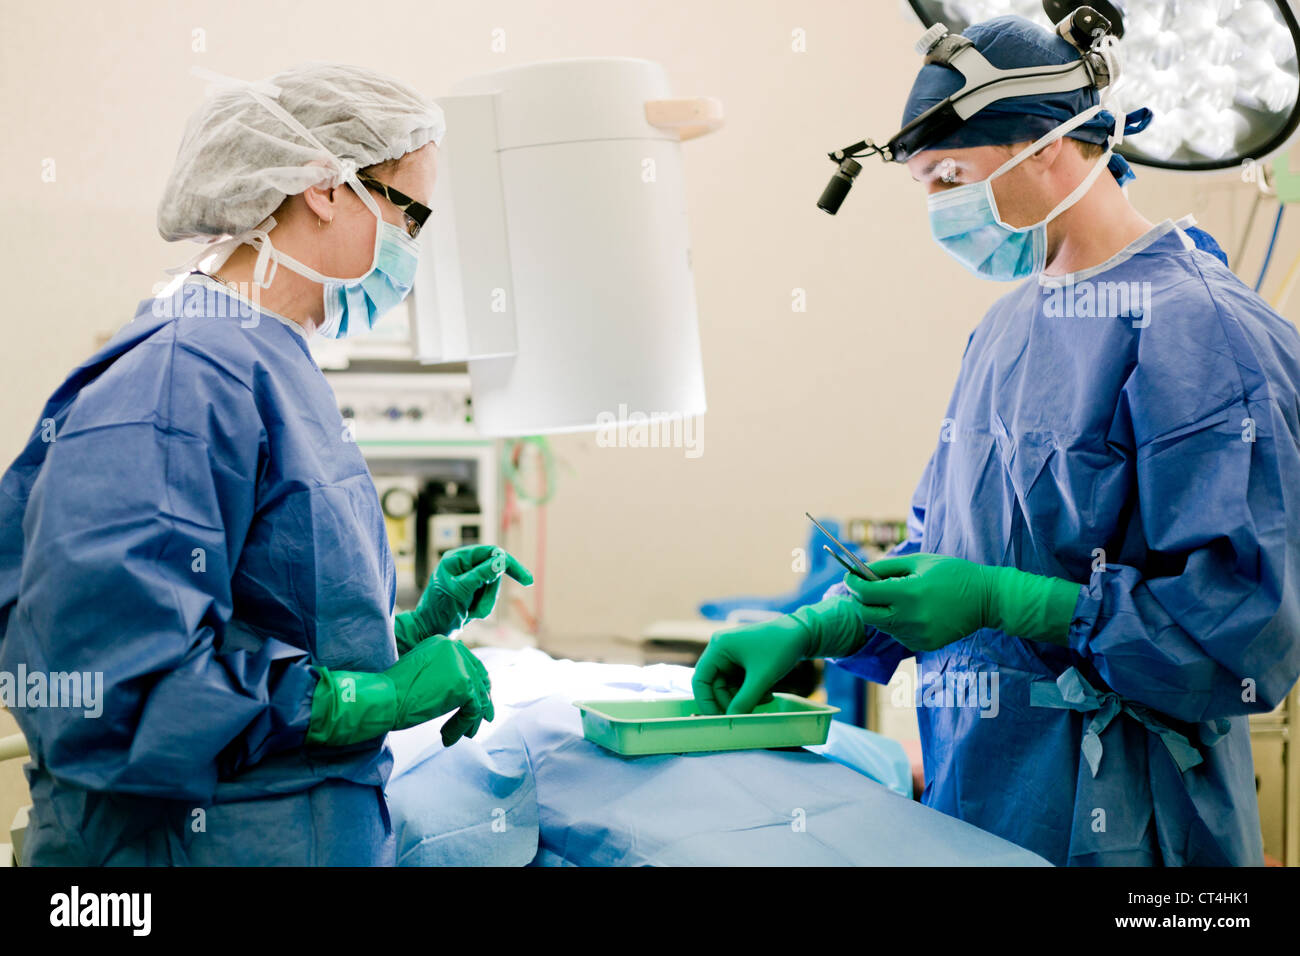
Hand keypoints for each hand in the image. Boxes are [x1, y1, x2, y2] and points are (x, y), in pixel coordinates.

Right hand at [307, 634, 494, 747]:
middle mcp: (455, 649)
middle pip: (480, 677)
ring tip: (463, 735)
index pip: (469, 663)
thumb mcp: (421, 673)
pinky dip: (462, 726)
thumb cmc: (392, 692)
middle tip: (484, 719)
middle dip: (483, 701)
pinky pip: (473, 710)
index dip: (477, 684)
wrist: (384, 698)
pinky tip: (446, 737)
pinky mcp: (464, 685)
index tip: (478, 702)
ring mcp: (461, 667)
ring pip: (478, 697)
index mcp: (443, 643)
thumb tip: (464, 691)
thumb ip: (441, 674)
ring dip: (470, 719)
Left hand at [396, 545, 532, 652]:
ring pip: (493, 587)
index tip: (527, 580)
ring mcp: (468, 578)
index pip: (491, 552)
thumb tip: (500, 561)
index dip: (510, 564)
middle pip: (495, 572)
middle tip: (479, 609)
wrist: (428, 631)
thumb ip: (481, 575)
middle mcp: (463, 565)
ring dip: (486, 603)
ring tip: (471, 613)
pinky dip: (483, 607)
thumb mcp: (460, 591)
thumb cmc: (438, 610)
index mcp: (457, 558)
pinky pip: (488, 597)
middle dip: (490, 593)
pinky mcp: (471, 591)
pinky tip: (470, 614)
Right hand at [692, 597, 871, 715]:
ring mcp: (732, 655)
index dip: (706, 702)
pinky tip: (767, 694)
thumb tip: (731, 720)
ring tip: (765, 699)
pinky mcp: (742, 660)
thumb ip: (744, 701)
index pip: (700, 680)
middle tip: (746, 713)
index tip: (717, 719)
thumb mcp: (761, 678)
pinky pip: (738, 682)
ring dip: (743, 698)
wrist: (803, 633)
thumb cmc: (781, 648)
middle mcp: (721, 650)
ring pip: (728, 686)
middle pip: (715, 685)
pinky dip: (750, 691)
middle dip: (731, 701)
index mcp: (719, 647)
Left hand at [843, 553, 1079, 651]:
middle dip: (861, 601)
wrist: (986, 599)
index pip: (864, 593)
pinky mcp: (923, 645)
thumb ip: (887, 567)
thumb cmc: (953, 574)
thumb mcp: (920, 561)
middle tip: (865, 589)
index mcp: (908, 594)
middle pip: (866, 614)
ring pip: (881, 625)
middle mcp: (909, 618)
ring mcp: (916, 635)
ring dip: (880, 611)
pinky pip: (898, 634)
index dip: (852, 583)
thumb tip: (860, 571)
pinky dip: (897, 622)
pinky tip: (913, 611)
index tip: (850, 576)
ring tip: (898, 597)